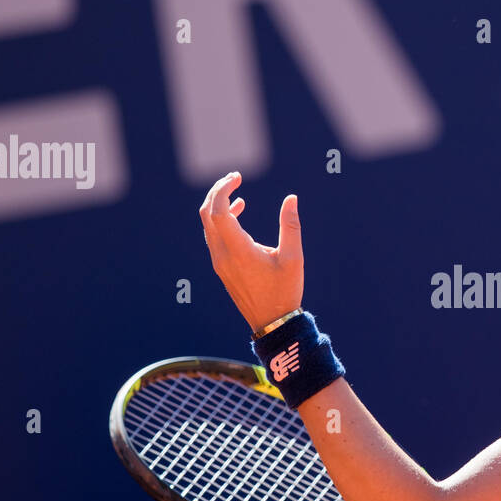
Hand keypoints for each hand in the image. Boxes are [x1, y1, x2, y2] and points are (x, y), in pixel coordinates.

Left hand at [198, 171, 303, 334]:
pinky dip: (221, 220)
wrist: (272, 323)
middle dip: (218, 191)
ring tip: (237, 193)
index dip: (223, 189)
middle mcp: (222, 255)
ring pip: (208, 225)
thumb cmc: (285, 291)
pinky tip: (239, 214)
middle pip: (207, 213)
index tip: (238, 177)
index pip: (217, 210)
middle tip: (234, 178)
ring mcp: (219, 262)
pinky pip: (214, 236)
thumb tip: (291, 199)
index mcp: (238, 250)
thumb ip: (291, 226)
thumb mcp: (293, 258)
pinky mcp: (222, 268)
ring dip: (219, 205)